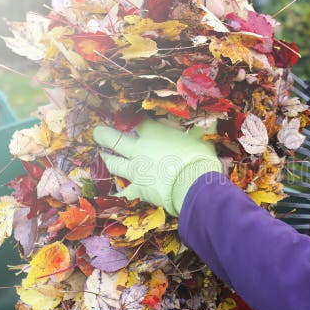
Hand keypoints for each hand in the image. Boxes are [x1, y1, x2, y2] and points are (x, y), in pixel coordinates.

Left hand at [92, 119, 221, 215]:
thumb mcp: (201, 137)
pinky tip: (114, 193)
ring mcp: (136, 171)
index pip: (139, 121)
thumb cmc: (200, 157)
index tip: (129, 116)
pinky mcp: (138, 189)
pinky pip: (124, 192)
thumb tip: (211, 118)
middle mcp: (139, 149)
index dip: (132, 118)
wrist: (195, 184)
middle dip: (104, 134)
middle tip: (97, 132)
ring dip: (107, 158)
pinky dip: (119, 193)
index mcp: (154, 133)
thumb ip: (199, 129)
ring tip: (103, 155)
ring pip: (113, 163)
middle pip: (114, 139)